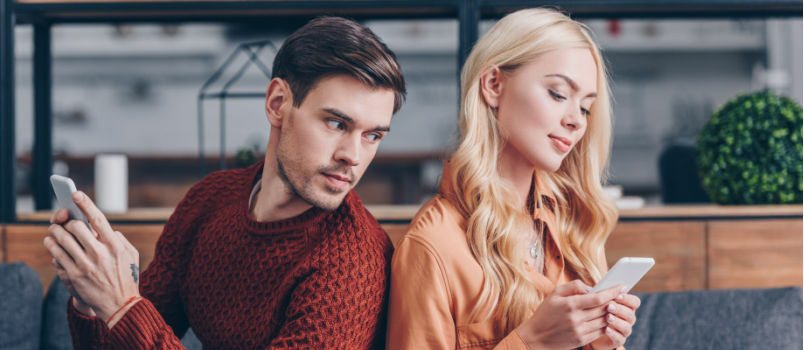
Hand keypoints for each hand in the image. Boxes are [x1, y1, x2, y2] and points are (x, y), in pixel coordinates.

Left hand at [43, 191, 140, 326]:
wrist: (120, 305)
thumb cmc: (126, 277)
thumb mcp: (131, 255)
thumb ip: (119, 239)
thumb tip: (105, 228)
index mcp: (115, 246)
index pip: (98, 219)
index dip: (85, 204)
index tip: (75, 194)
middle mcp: (100, 254)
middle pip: (76, 227)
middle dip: (67, 221)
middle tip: (62, 219)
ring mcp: (86, 265)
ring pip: (63, 240)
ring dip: (55, 232)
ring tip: (53, 230)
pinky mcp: (74, 276)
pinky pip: (56, 255)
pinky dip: (51, 246)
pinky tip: (51, 243)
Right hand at [515, 280, 624, 349]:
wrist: (536, 337)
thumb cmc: (545, 313)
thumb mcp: (554, 294)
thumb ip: (573, 286)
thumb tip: (591, 287)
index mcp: (570, 304)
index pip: (598, 298)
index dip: (612, 292)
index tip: (622, 286)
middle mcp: (576, 318)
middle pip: (604, 309)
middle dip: (615, 301)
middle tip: (622, 295)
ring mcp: (580, 331)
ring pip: (604, 321)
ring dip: (612, 313)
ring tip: (615, 306)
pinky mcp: (581, 340)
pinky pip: (599, 331)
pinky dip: (605, 324)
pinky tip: (606, 318)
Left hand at [588, 293, 640, 349]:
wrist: (591, 330)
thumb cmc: (594, 311)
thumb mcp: (594, 301)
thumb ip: (595, 293)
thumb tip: (591, 288)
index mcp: (625, 306)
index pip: (634, 301)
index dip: (627, 298)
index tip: (616, 295)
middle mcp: (628, 318)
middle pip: (630, 314)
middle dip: (620, 309)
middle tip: (609, 306)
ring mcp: (624, 330)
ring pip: (626, 327)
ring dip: (617, 321)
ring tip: (607, 318)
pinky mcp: (618, 340)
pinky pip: (619, 338)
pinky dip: (613, 334)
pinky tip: (606, 329)